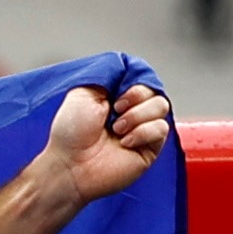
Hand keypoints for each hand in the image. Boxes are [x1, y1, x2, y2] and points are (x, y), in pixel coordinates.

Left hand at [44, 82, 172, 206]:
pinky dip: (143, 132)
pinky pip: (161, 128)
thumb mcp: (83, 92)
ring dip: (137, 116)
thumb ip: (108, 76)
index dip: (133, 83)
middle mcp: (131, 111)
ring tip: (118, 128)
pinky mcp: (150, 148)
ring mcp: (142, 129)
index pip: (141, 78)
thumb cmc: (71, 134)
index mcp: (116, 96)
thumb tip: (129, 69)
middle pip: (155, 90)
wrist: (71, 164)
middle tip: (115, 111)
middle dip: (136, 97)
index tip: (116, 94)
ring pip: (161, 106)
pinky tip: (126, 141)